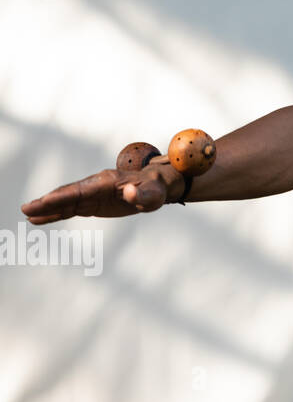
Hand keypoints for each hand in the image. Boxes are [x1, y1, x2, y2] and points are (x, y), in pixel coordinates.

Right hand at [20, 158, 182, 224]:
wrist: (155, 185)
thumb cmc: (155, 190)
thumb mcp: (154, 195)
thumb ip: (142, 195)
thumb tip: (130, 192)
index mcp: (107, 182)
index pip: (81, 190)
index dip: (63, 196)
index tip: (45, 201)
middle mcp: (95, 185)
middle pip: (68, 194)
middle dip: (48, 201)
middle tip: (27, 208)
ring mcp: (91, 193)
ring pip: (66, 201)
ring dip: (47, 208)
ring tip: (27, 213)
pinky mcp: (91, 202)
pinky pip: (70, 208)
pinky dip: (55, 213)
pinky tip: (39, 219)